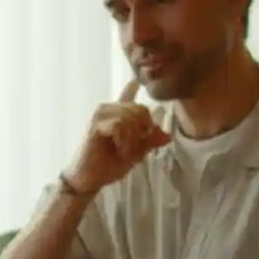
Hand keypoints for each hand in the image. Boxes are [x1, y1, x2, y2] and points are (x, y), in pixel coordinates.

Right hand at [62, 79, 171, 193]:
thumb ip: (149, 141)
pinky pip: (120, 126)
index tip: (137, 79)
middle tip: (131, 151)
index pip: (128, 93)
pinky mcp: (96, 124)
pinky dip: (124, 142)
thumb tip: (167, 135)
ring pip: (131, 118)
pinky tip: (118, 150)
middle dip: (142, 133)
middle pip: (140, 110)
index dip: (134, 85)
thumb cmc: (109, 165)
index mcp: (118, 114)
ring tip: (123, 152)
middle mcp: (109, 109)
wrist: (90, 179)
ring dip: (133, 140)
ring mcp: (101, 114)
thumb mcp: (136, 153)